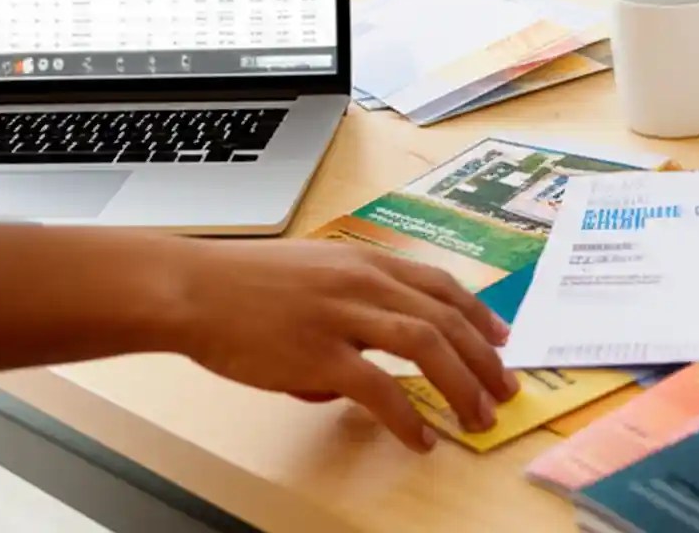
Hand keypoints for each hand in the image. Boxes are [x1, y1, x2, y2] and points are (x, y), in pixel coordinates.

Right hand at [174, 240, 518, 451]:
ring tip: (477, 417)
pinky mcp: (318, 354)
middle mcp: (363, 282)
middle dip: (485, 359)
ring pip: (426, 346)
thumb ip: (353, 298)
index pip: (442, 286)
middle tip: (505, 390)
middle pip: (446, 319)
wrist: (193, 289)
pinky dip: (407, 418)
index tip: (503, 340)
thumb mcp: (314, 270)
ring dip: (462, 386)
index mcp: (365, 261)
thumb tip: (373, 348)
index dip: (480, 315)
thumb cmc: (245, 282)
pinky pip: (379, 391)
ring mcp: (342, 316)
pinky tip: (420, 437)